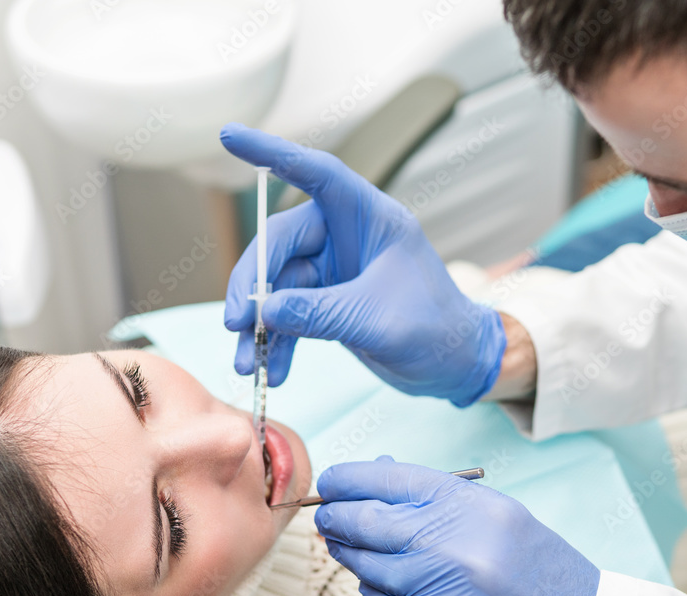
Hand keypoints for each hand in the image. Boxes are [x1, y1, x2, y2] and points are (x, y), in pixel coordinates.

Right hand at [220, 124, 506, 406]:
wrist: (456, 365)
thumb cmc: (436, 329)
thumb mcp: (377, 320)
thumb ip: (321, 313)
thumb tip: (265, 311)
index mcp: (370, 218)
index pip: (318, 172)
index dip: (273, 151)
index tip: (230, 135)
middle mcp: (347, 236)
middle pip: (280, 241)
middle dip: (253, 283)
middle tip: (237, 322)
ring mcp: (334, 269)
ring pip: (277, 285)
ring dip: (259, 324)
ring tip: (246, 362)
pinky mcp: (328, 301)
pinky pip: (289, 314)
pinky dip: (278, 340)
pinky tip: (271, 369)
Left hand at [314, 457, 599, 595]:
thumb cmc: (536, 568)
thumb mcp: (496, 514)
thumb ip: (436, 496)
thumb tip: (375, 476)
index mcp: (469, 505)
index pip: (388, 479)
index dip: (349, 477)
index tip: (332, 480)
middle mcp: (451, 545)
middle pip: (365, 522)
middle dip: (336, 516)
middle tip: (327, 515)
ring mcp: (441, 594)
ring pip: (367, 569)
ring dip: (353, 556)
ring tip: (350, 548)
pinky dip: (379, 595)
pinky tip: (390, 586)